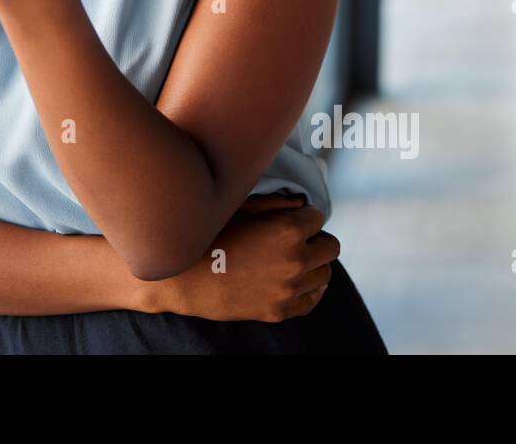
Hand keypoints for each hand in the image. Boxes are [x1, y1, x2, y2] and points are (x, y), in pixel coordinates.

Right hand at [152, 192, 339, 321]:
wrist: (185, 278)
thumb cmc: (210, 236)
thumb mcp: (240, 208)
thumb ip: (276, 203)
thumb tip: (302, 204)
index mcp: (288, 230)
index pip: (317, 217)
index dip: (303, 215)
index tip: (290, 218)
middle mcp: (296, 261)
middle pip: (330, 246)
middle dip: (315, 238)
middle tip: (295, 238)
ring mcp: (290, 289)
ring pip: (325, 274)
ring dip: (313, 263)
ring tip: (291, 259)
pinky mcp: (281, 311)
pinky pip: (313, 300)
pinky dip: (309, 288)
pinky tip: (295, 280)